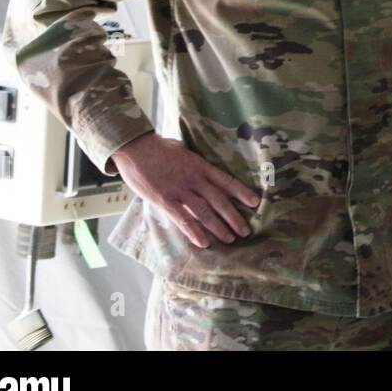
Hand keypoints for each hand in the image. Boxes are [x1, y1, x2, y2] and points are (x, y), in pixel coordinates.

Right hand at [112, 132, 260, 248]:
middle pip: (219, 200)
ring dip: (219, 227)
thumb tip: (205, 170)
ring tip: (230, 239)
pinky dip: (194, 232)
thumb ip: (196, 164)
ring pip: (205, 212)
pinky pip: (183, 219)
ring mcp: (180, 190)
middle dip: (234, 217)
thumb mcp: (184, 151)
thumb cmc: (159, 148)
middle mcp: (194, 179)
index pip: (226, 181)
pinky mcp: (165, 201)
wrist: (135, 149)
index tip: (255, 203)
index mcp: (201, 166)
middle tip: (245, 231)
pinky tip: (204, 242)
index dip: (242, 192)